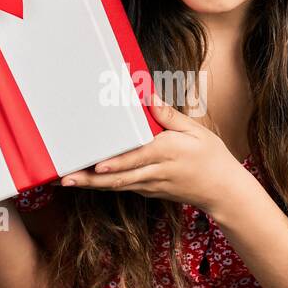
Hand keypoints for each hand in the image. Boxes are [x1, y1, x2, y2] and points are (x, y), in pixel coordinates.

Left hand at [59, 94, 248, 212]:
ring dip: (90, 184)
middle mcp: (154, 172)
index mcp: (166, 152)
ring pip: (116, 185)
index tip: (98, 164)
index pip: (137, 158)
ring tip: (65, 181)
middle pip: (118, 177)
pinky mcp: (148, 191)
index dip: (117, 162)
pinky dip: (103, 185)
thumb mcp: (196, 131)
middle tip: (65, 178)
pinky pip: (122, 187)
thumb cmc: (211, 157)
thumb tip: (149, 95)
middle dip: (90, 179)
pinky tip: (86, 180)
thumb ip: (169, 116)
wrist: (222, 191)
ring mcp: (150, 185)